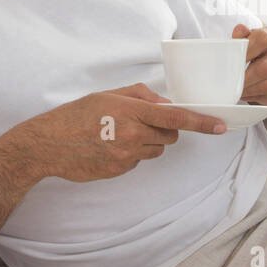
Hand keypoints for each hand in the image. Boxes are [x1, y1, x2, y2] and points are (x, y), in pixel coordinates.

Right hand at [14, 83, 228, 182]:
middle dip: (164, 130)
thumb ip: (141, 96)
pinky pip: (139, 161)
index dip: (200, 122)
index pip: (175, 118)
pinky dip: (132, 154)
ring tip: (120, 134)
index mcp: (131, 111)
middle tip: (141, 123)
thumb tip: (165, 104)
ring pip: (156, 150)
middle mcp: (132, 135)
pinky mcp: (120, 170)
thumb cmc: (75, 115)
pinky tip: (110, 147)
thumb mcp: (107, 95)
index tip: (219, 126)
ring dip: (148, 142)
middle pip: (170, 136)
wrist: (47, 145)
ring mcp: (126, 156)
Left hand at [232, 24, 266, 106]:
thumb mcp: (249, 37)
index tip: (232, 60)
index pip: (262, 40)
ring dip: (248, 90)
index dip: (246, 51)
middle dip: (244, 78)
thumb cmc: (257, 47)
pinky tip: (244, 94)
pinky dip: (252, 97)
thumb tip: (238, 31)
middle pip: (264, 68)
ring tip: (235, 90)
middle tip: (230, 83)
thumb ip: (242, 35)